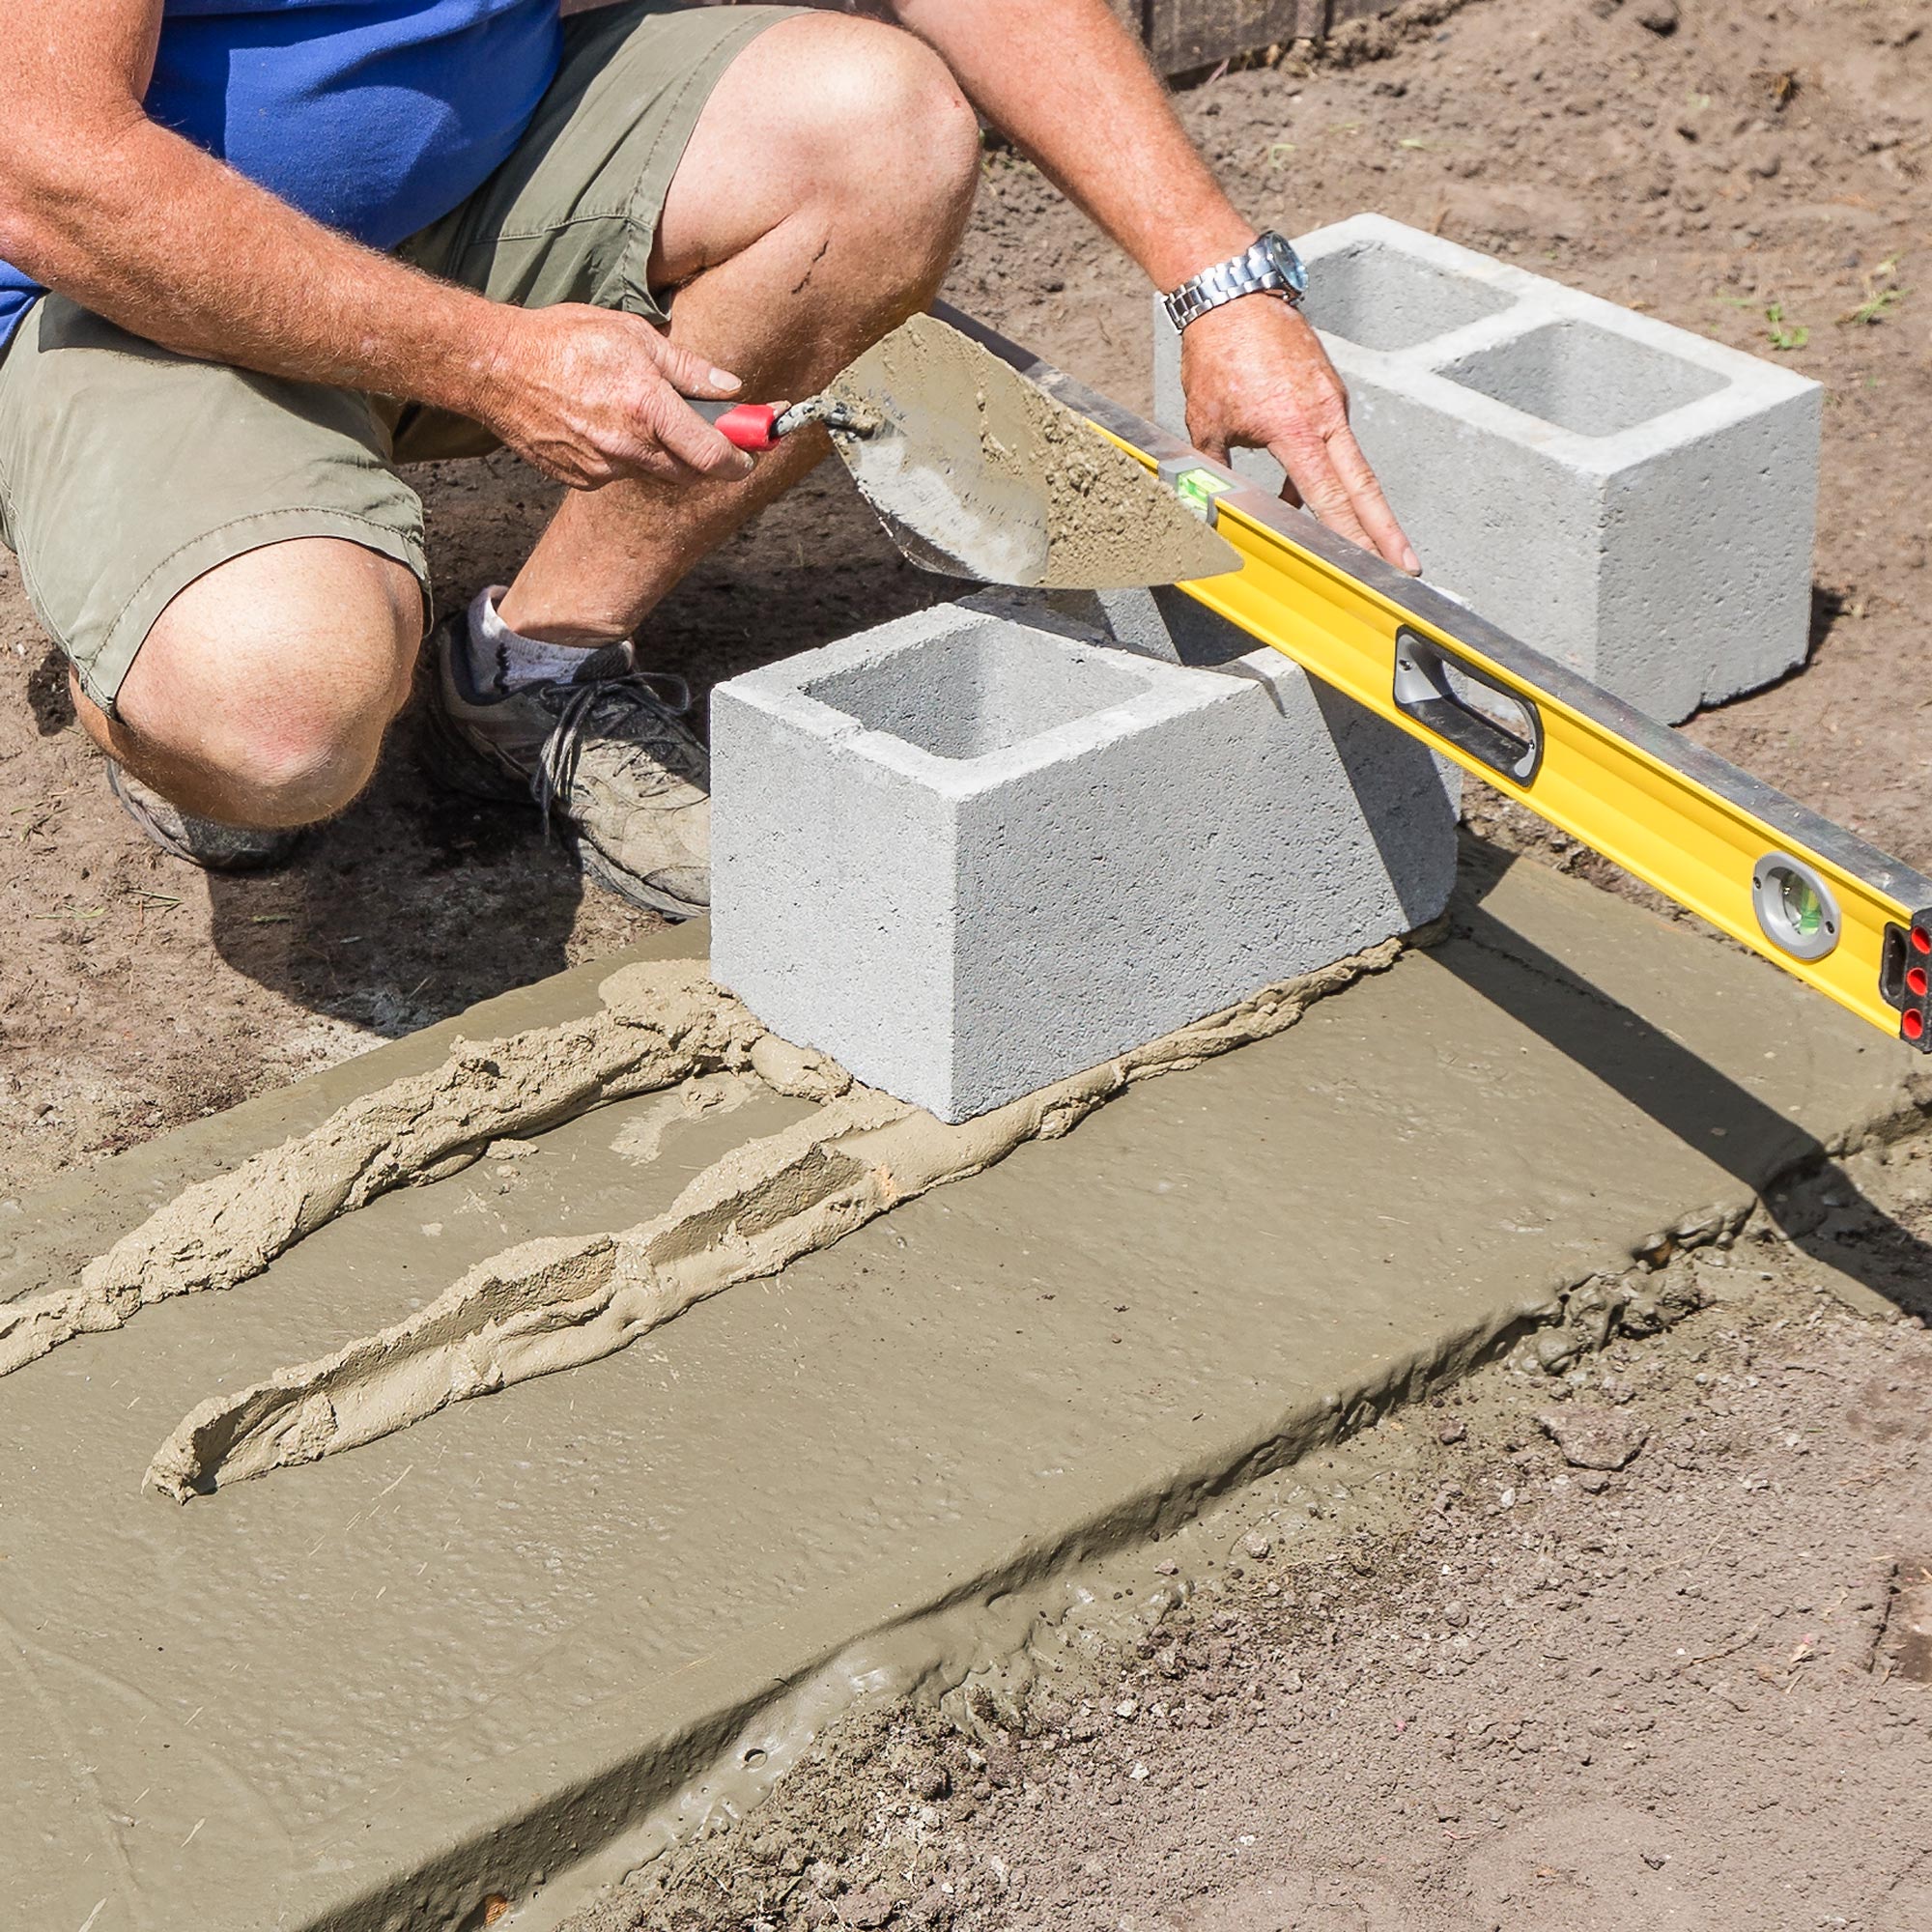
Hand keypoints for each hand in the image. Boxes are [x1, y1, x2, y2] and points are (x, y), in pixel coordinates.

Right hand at [474, 303, 755, 488]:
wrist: (494, 367)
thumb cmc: (563, 340)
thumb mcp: (633, 336)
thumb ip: (687, 369)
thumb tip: (730, 388)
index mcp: (646, 409)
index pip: (711, 455)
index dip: (740, 460)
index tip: (751, 455)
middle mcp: (627, 447)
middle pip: (689, 472)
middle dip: (706, 457)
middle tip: (709, 432)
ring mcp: (601, 468)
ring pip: (653, 470)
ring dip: (660, 450)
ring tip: (634, 409)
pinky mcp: (580, 478)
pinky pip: (619, 472)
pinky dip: (625, 454)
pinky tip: (601, 421)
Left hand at [1179, 294, 1419, 574]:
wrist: (1234, 294)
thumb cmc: (1217, 355)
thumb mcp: (1206, 424)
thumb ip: (1217, 471)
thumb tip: (1211, 509)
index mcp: (1295, 429)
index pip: (1329, 497)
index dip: (1352, 535)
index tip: (1373, 562)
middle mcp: (1324, 416)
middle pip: (1363, 487)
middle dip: (1385, 531)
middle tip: (1407, 566)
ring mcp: (1332, 402)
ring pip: (1350, 465)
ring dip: (1356, 505)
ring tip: (1367, 543)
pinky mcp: (1328, 391)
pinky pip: (1331, 443)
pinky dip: (1324, 471)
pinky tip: (1302, 495)